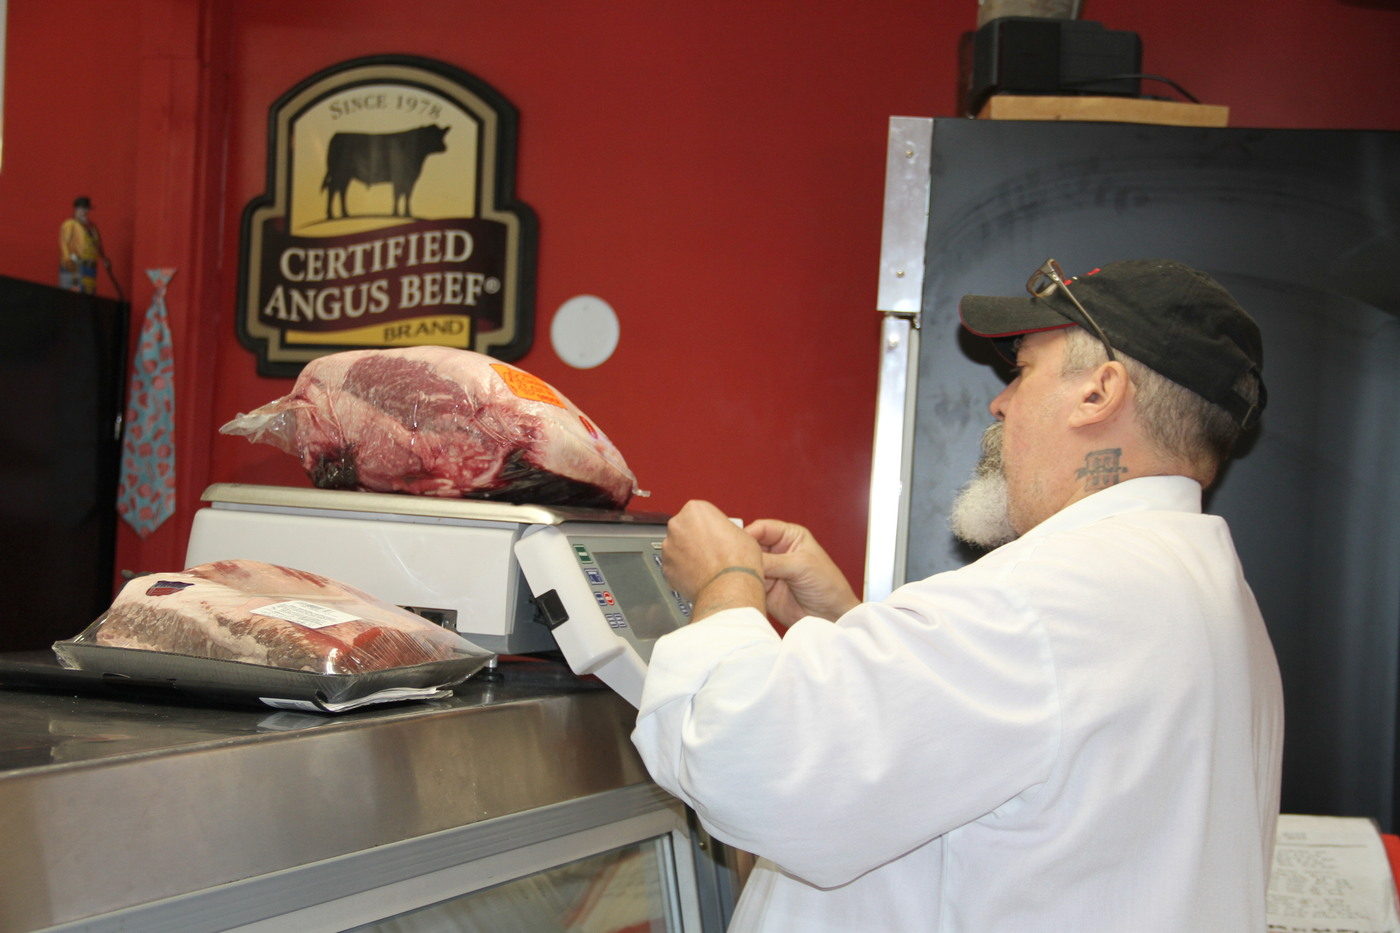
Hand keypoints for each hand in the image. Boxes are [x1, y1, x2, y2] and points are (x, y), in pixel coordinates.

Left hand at [662, 500, 764, 620]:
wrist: (728, 587)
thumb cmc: (737, 561)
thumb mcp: (741, 534)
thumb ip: (725, 529)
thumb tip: (725, 537)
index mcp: (695, 509)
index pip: (700, 512)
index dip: (710, 525)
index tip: (715, 533)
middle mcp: (678, 525)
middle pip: (685, 528)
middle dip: (695, 538)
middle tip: (712, 550)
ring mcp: (669, 546)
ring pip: (677, 548)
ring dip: (688, 555)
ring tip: (706, 565)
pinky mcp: (665, 567)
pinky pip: (674, 566)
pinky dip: (683, 571)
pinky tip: (699, 575)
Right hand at [747, 519, 858, 626]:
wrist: (831, 616)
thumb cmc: (827, 585)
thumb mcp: (801, 566)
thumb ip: (773, 561)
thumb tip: (746, 557)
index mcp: (790, 536)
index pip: (762, 528)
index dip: (748, 533)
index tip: (737, 543)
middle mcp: (777, 551)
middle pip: (751, 545)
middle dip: (742, 552)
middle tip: (732, 559)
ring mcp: (770, 570)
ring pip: (747, 564)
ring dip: (741, 569)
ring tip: (736, 574)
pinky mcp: (764, 588)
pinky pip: (748, 582)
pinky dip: (742, 584)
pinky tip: (739, 585)